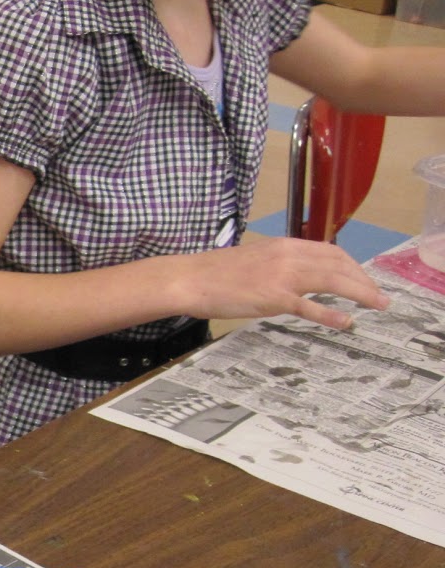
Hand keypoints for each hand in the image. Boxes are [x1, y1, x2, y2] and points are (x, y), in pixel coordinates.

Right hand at [177, 236, 388, 329]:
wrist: (189, 279)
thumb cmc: (215, 273)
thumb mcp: (254, 260)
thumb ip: (278, 265)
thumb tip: (294, 277)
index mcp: (284, 245)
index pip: (330, 251)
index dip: (353, 265)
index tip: (363, 279)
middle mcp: (289, 256)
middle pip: (339, 264)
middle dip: (364, 280)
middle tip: (379, 297)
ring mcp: (282, 276)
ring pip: (333, 281)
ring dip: (360, 293)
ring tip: (377, 305)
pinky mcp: (273, 297)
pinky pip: (310, 306)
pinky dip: (332, 314)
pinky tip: (347, 322)